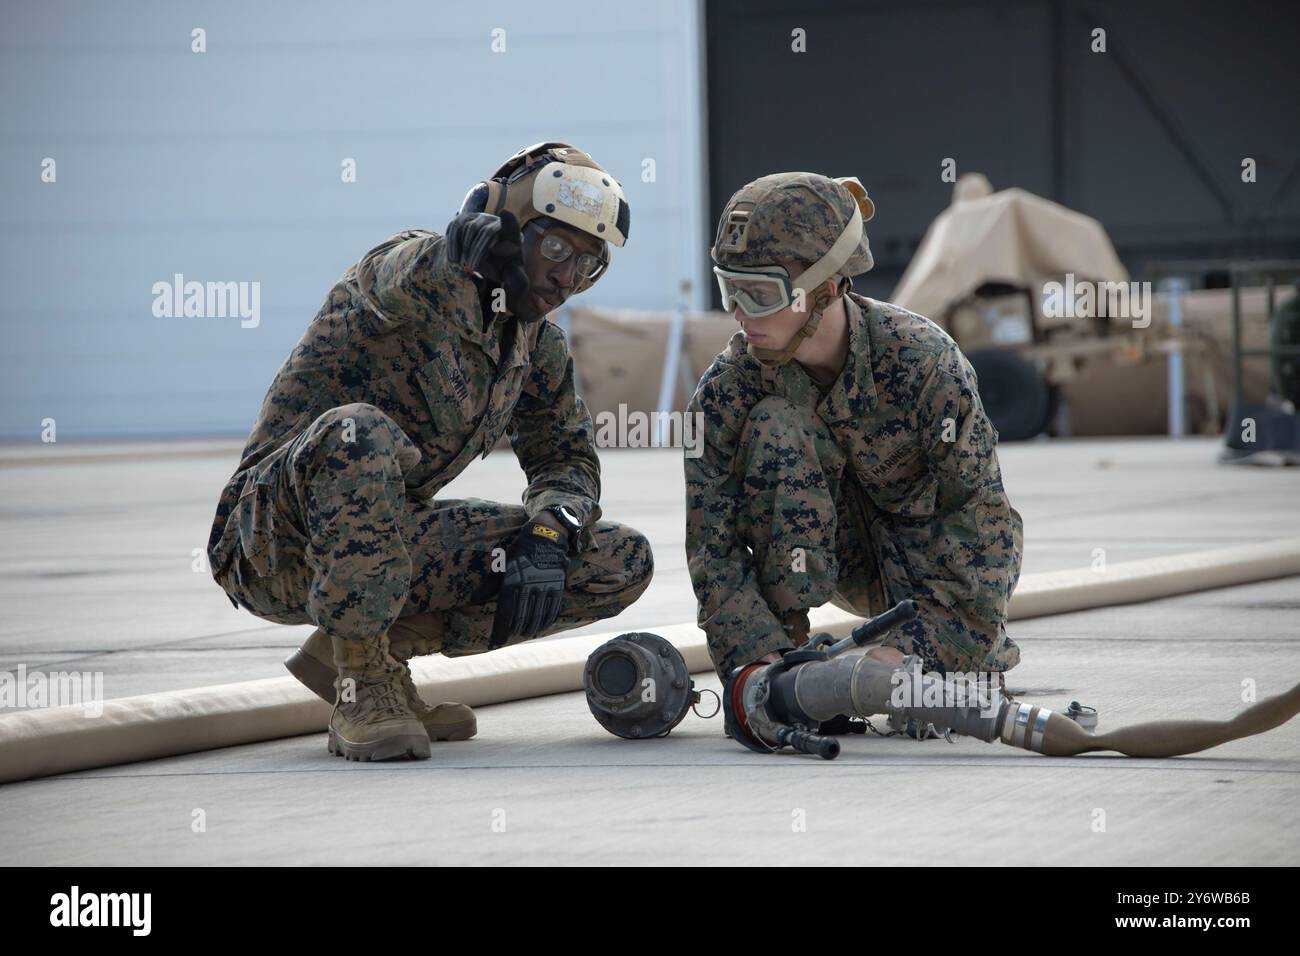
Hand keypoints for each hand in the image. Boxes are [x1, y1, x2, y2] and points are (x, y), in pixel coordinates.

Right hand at [444, 210, 529, 303]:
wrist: (486, 258)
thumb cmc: (502, 265)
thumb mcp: (510, 274)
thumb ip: (516, 280)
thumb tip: (520, 288)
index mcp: (511, 234)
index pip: (511, 226)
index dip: (509, 221)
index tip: (505, 214)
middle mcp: (495, 221)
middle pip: (485, 231)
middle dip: (477, 250)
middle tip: (473, 267)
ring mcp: (479, 217)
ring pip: (469, 228)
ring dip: (464, 248)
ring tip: (463, 264)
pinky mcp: (464, 219)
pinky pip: (456, 227)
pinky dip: (453, 243)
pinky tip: (454, 259)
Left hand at [489, 520, 569, 647]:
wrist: (546, 535)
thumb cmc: (519, 551)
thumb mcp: (502, 565)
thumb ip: (489, 585)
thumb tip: (474, 601)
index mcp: (512, 581)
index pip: (504, 612)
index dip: (500, 629)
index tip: (496, 642)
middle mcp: (528, 585)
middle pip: (521, 616)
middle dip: (515, 629)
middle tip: (510, 636)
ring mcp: (544, 586)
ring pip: (537, 615)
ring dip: (530, 627)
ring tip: (525, 633)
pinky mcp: (557, 585)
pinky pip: (552, 608)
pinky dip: (546, 620)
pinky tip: (541, 626)